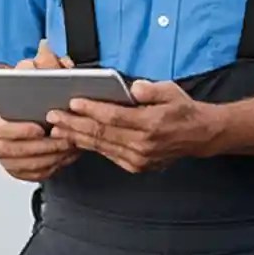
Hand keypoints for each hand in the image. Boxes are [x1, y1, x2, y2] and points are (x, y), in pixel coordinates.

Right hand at [0, 40, 78, 181]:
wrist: (50, 114)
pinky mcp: (18, 167)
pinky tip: (64, 155)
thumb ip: (47, 64)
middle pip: (6, 150)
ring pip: (20, 164)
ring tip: (68, 145)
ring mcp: (6, 154)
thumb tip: (44, 47)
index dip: (15, 130)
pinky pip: (30, 174)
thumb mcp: (49, 77)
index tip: (39, 128)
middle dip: (36, 147)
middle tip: (60, 139)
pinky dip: (50, 166)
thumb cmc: (46, 94)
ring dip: (47, 156)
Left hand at [47, 80, 222, 173]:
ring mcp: (139, 158)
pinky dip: (90, 146)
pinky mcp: (136, 166)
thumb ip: (151, 89)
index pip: (114, 117)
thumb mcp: (171, 91)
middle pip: (101, 134)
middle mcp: (143, 144)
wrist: (199, 135)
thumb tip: (134, 88)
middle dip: (74, 124)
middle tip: (53, 116)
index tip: (73, 101)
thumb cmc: (182, 110)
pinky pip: (108, 154)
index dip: (91, 110)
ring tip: (57, 128)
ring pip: (101, 146)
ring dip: (76, 137)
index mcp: (151, 123)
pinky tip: (76, 139)